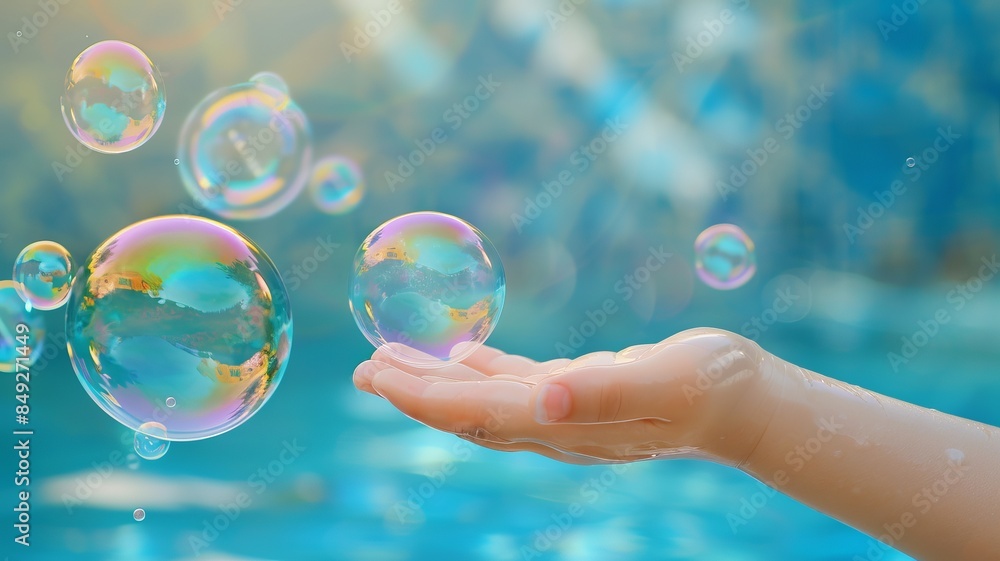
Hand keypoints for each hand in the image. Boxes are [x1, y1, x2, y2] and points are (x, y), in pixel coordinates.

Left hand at [353, 328, 782, 465]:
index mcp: (565, 423)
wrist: (747, 404)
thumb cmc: (713, 389)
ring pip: (486, 400)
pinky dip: (483, 372)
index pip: (476, 416)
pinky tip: (466, 353)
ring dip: (439, 381)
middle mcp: (556, 425)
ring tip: (395, 359)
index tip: (376, 375)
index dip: (423, 398)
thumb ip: (605, 391)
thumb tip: (544, 397)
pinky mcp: (580, 396)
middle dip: (413, 391)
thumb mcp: (665, 381)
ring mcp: (566, 414)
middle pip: (468, 413)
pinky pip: (518, 386)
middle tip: (365, 366)